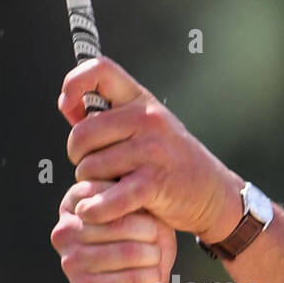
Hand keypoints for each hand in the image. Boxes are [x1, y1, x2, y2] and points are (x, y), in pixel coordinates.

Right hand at [51, 179, 176, 282]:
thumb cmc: (144, 257)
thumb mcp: (148, 222)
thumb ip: (139, 201)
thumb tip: (137, 189)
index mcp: (74, 206)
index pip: (113, 194)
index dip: (143, 212)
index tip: (150, 226)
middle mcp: (64, 231)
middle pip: (125, 223)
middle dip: (153, 238)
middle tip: (155, 250)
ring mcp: (70, 261)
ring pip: (132, 252)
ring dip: (154, 261)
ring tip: (152, 266)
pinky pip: (134, 278)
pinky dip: (152, 280)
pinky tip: (150, 282)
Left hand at [58, 55, 241, 240]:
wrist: (214, 195)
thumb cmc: (175, 163)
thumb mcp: (150, 129)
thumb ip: (113, 118)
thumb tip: (69, 107)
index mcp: (143, 102)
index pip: (100, 72)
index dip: (74, 84)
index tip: (69, 106)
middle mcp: (148, 121)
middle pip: (83, 133)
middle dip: (78, 155)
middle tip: (91, 165)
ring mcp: (152, 152)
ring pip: (91, 167)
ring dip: (90, 184)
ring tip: (108, 186)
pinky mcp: (154, 184)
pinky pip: (110, 197)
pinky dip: (95, 209)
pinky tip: (94, 211)